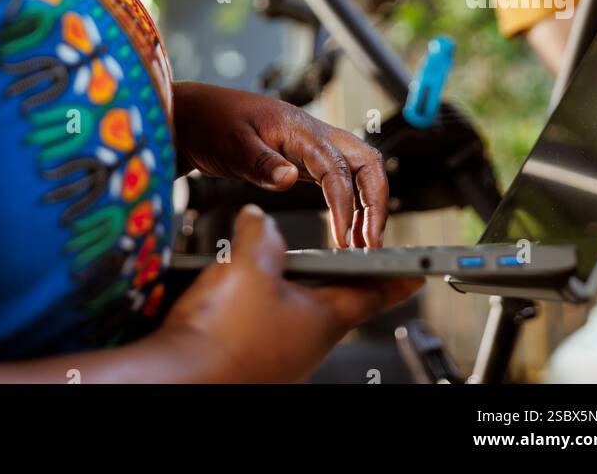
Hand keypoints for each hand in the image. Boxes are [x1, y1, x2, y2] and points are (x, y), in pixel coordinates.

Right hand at [162, 204, 421, 383]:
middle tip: (346, 254)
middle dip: (337, 274)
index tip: (417, 271)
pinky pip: (265, 321)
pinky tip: (235, 285)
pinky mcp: (250, 357)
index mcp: (322, 319)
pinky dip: (262, 299)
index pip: (372, 292)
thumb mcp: (250, 265)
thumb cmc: (223, 334)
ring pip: (294, 309)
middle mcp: (306, 342)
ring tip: (276, 258)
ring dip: (292, 284)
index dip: (395, 277)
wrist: (179, 376)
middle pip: (332, 299)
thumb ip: (261, 233)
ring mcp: (278, 354)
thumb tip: (258, 219)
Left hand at [173, 80, 387, 247]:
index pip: (336, 166)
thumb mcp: (231, 144)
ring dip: (369, 205)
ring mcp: (312, 147)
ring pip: (359, 170)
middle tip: (371, 242)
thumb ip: (261, 163)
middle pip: (367, 161)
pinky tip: (348, 229)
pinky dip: (352, 203)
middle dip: (377, 201)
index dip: (345, 204)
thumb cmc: (211, 123)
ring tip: (365, 244)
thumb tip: (290, 178)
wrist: (196, 116)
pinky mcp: (306, 160)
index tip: (343, 239)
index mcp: (298, 128)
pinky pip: (341, 178)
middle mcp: (314, 135)